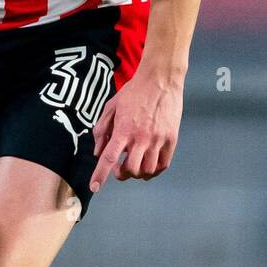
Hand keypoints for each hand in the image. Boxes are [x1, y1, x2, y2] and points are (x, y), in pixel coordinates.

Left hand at [90, 69, 182, 192]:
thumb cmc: (134, 92)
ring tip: (135, 165)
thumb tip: (97, 152)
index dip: (100, 175)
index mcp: (123, 130)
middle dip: (122, 174)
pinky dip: (154, 170)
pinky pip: (163, 164)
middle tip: (120, 167)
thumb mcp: (111, 107)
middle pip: (130, 170)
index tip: (95, 187)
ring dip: (138, 173)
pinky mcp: (171, 139)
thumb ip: (102, 130)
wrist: (160, 79)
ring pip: (147, 171)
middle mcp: (141, 138)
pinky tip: (149, 164)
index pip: (109, 158)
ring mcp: (158, 140)